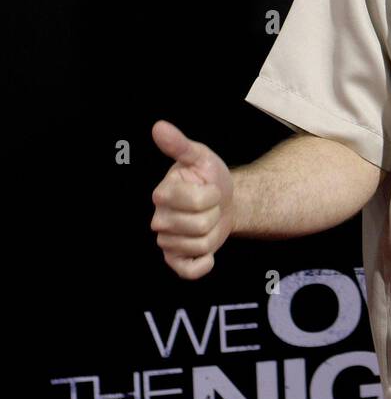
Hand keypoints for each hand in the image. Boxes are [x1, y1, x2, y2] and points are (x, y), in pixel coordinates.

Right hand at [150, 120, 233, 279]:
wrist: (222, 201)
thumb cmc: (209, 177)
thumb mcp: (200, 156)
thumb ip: (180, 145)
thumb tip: (159, 126)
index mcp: (162, 192)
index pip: (198, 201)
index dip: (213, 195)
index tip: (210, 188)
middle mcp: (159, 219)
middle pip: (200, 225)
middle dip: (215, 214)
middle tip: (211, 206)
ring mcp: (165, 242)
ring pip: (200, 246)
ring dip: (214, 234)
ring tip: (209, 221)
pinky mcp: (174, 261)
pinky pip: (190, 272)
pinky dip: (204, 264)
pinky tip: (207, 252)